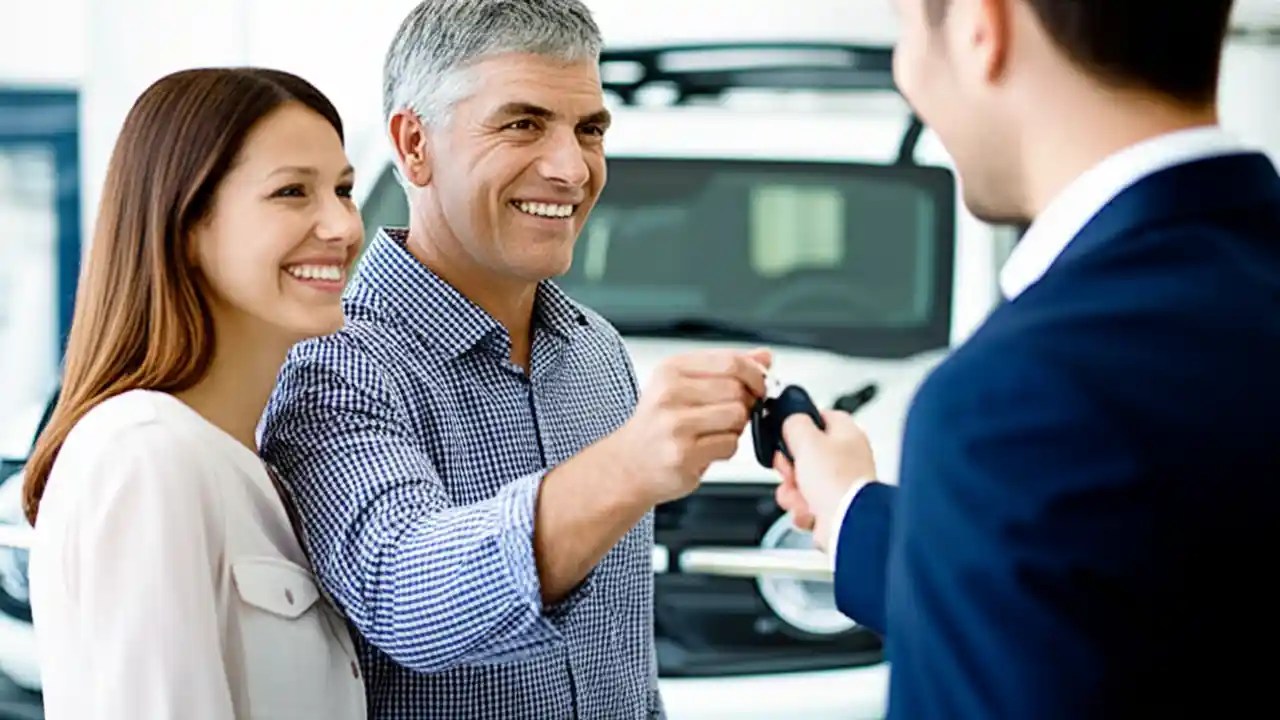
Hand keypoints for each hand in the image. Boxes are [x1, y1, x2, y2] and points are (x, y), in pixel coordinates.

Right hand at [610, 348, 770, 504]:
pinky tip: (707, 448)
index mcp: (671, 370)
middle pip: (737, 390)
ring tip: (716, 431)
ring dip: (736, 427)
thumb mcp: (684, 386)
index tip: (758, 385)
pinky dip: (727, 448)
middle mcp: (669, 393)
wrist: (628, 464)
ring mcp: (675, 425)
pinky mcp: (682, 454)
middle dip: (745, 403)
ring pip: (736, 416)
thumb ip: (725, 369)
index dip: (755, 374)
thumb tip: (764, 356)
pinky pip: (729, 445)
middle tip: (733, 413)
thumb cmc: (658, 424)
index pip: (730, 361)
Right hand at [773, 410, 875, 552]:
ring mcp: (841, 485)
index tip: (786, 433)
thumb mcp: (807, 440)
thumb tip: (790, 420)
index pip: (822, 418)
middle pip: (807, 454)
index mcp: (848, 435)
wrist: (846, 524)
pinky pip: (806, 504)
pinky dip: (801, 509)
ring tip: (799, 495)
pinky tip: (808, 511)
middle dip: (790, 466)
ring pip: (802, 482)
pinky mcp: (833, 508)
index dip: (801, 425)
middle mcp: (847, 460)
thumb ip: (795, 422)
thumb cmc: (837, 482)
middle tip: (789, 469)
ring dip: (792, 491)